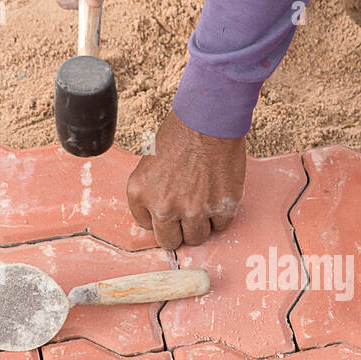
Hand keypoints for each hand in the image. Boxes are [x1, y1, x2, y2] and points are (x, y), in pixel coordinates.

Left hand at [127, 111, 245, 248]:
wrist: (209, 119)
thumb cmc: (180, 133)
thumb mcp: (149, 163)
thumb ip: (152, 191)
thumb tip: (160, 216)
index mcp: (139, 193)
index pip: (147, 226)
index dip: (160, 217)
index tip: (169, 208)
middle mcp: (163, 207)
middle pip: (169, 240)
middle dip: (178, 230)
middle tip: (186, 215)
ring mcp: (193, 210)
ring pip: (196, 238)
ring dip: (200, 224)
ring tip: (204, 201)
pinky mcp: (221, 208)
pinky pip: (221, 226)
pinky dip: (220, 214)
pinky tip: (218, 194)